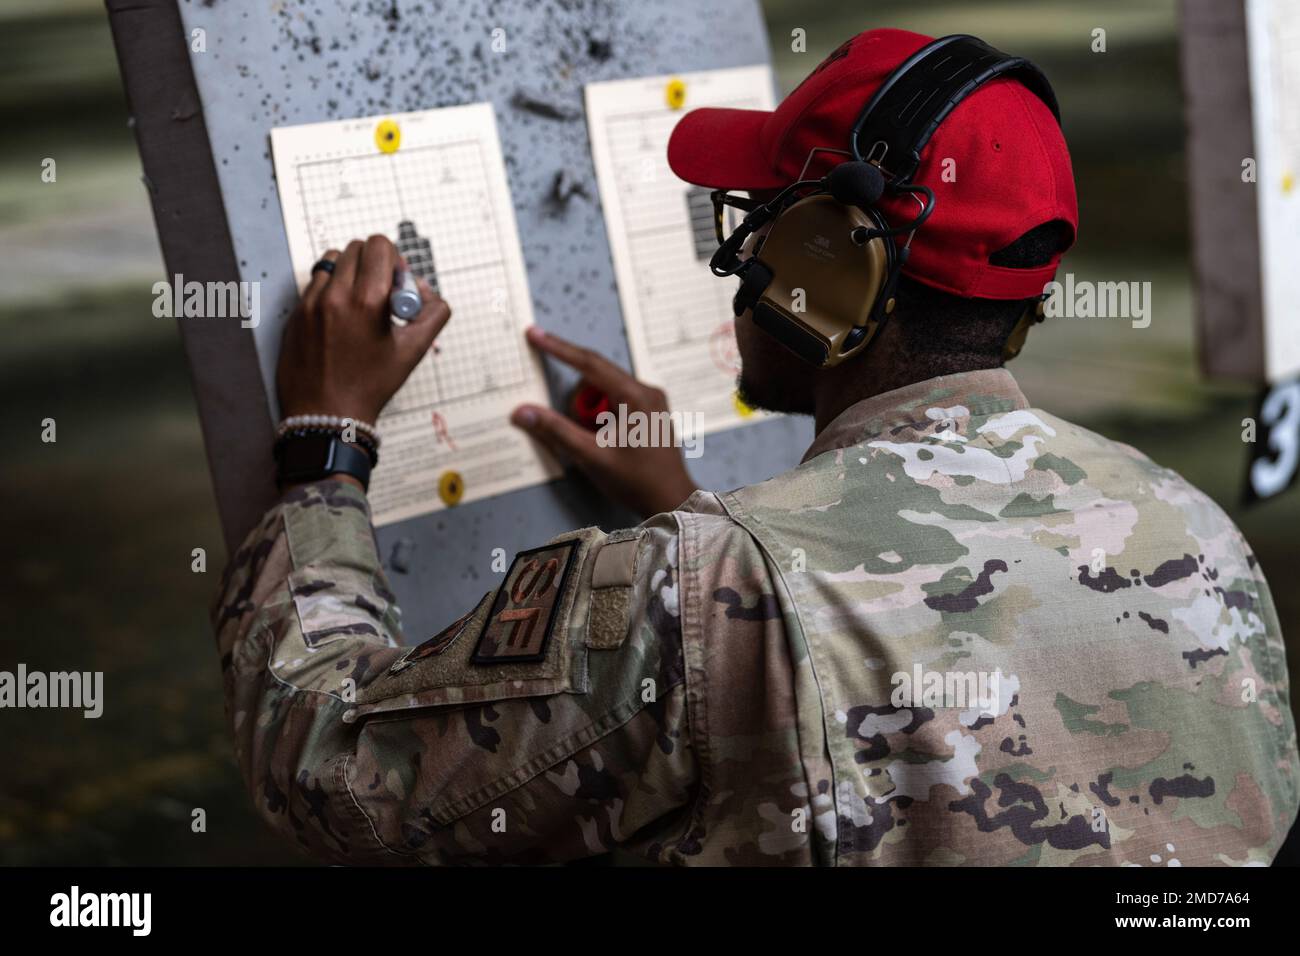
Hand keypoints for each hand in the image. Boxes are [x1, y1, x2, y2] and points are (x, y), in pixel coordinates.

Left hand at [277, 235, 450, 425]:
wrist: (327, 415)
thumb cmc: (369, 386)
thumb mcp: (413, 351)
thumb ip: (434, 314)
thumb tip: (424, 290)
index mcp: (366, 301)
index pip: (379, 245)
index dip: (394, 259)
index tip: (396, 283)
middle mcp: (335, 296)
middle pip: (356, 247)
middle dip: (374, 263)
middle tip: (381, 293)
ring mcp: (311, 303)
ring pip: (332, 261)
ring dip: (349, 273)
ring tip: (358, 302)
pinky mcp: (296, 313)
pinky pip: (315, 284)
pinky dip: (331, 291)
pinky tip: (340, 319)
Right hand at [510, 327, 697, 518]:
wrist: (671, 501)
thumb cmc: (637, 481)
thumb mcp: (591, 456)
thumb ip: (555, 430)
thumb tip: (523, 412)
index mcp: (635, 395)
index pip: (589, 363)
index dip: (558, 348)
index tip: (535, 335)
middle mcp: (647, 390)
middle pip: (596, 379)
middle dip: (580, 404)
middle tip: (583, 433)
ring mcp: (651, 400)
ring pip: (605, 391)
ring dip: (592, 412)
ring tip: (600, 442)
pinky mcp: (650, 411)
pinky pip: (617, 401)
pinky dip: (603, 416)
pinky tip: (608, 440)